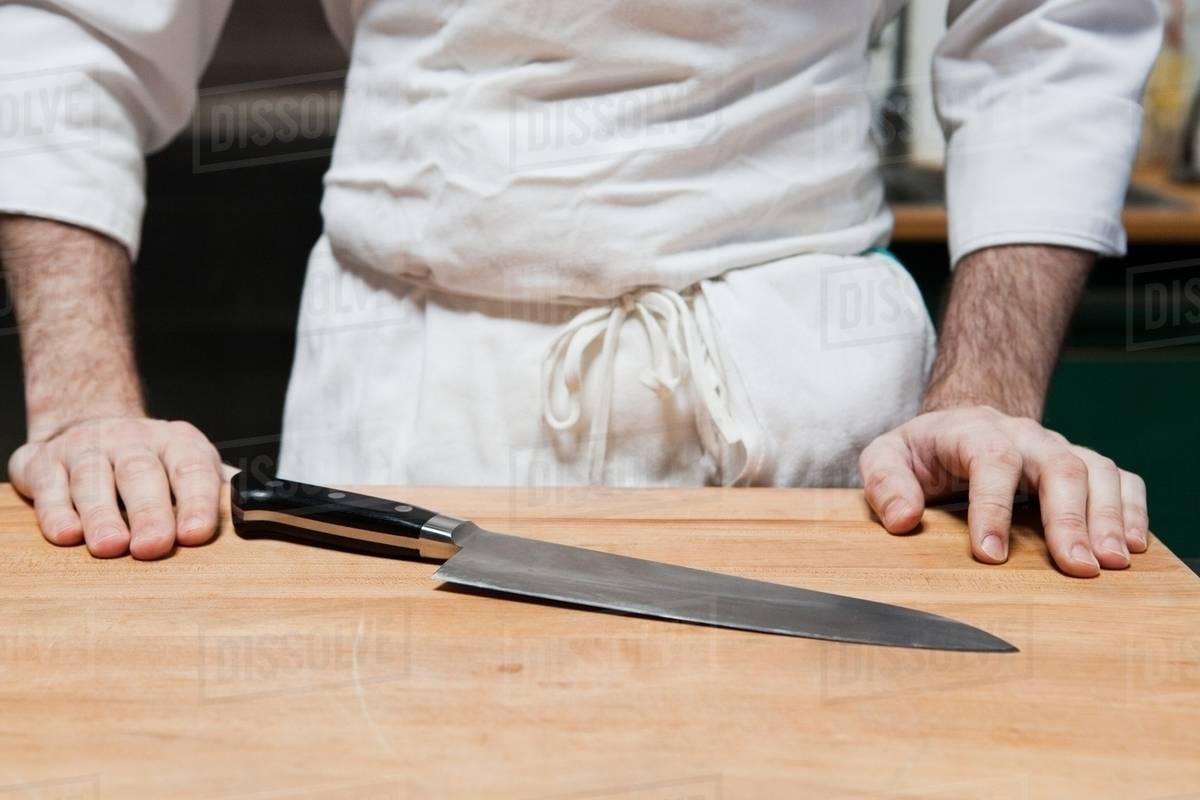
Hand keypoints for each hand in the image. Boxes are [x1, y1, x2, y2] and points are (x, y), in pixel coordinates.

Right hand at [8, 416, 223, 558]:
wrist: (87, 427)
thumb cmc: (152, 462)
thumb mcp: (191, 467)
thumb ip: (222, 492)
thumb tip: (263, 516)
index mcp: (178, 443)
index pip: (193, 470)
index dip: (197, 501)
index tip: (197, 534)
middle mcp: (132, 439)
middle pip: (142, 475)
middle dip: (149, 512)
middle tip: (153, 547)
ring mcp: (86, 447)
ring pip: (94, 479)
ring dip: (102, 515)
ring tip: (110, 547)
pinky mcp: (43, 461)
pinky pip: (50, 486)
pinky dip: (56, 511)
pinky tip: (66, 535)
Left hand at [859, 406, 1147, 576]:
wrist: (957, 428)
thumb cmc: (922, 452)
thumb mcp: (886, 457)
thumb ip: (886, 484)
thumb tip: (903, 519)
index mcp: (972, 429)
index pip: (990, 459)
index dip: (992, 507)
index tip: (990, 555)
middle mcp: (1023, 435)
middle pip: (1057, 465)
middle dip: (1068, 518)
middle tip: (1077, 566)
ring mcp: (1055, 449)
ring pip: (1095, 471)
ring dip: (1108, 517)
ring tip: (1110, 564)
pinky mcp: (1079, 465)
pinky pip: (1119, 478)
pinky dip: (1132, 509)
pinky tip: (1131, 546)